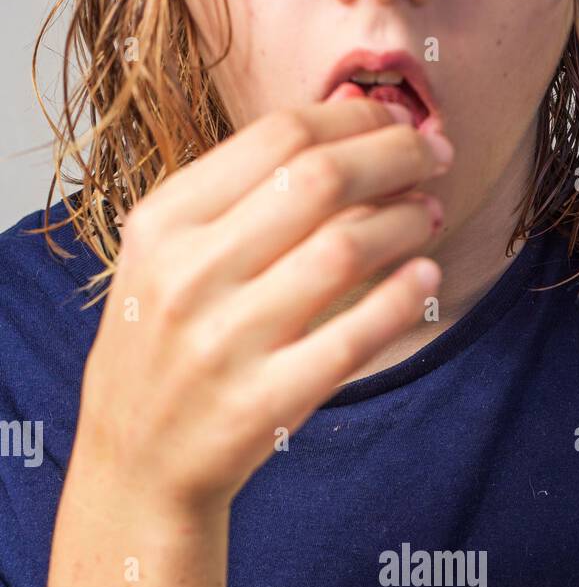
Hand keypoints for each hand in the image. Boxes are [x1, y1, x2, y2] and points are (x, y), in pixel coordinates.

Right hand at [75, 99, 450, 517]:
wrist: (136, 468)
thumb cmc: (165, 353)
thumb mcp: (166, 262)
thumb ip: (237, 200)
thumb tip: (347, 133)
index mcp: (162, 224)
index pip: (277, 137)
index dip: (353, 118)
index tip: (395, 120)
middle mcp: (188, 275)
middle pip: (317, 179)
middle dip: (394, 154)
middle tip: (435, 154)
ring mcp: (224, 342)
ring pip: (343, 249)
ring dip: (405, 220)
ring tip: (430, 213)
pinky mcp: (263, 404)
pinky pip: (353, 337)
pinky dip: (401, 298)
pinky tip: (425, 276)